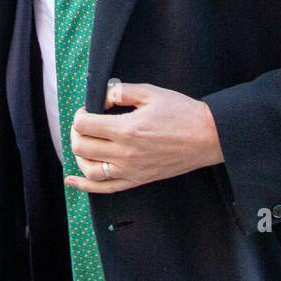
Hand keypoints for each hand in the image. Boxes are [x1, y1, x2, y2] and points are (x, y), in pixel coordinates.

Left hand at [65, 80, 223, 192]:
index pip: (85, 124)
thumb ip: (121, 91)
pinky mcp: (137, 180)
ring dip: (79, 156)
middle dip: (76, 132)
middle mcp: (125, 153)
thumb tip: (102, 98)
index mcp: (126, 129)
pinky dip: (84, 186)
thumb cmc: (182, 112)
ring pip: (89, 170)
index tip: (88, 109)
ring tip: (84, 144)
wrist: (208, 136)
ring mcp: (130, 170)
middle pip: (82, 146)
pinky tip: (72, 180)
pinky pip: (105, 189)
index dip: (80, 114)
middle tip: (85, 123)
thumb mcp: (151, 92)